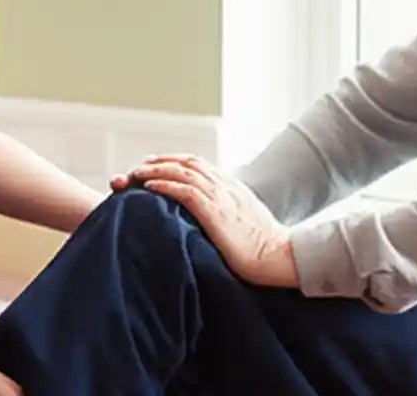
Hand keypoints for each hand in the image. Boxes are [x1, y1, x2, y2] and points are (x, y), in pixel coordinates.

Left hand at [125, 154, 299, 287]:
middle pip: (188, 162)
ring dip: (156, 169)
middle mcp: (226, 186)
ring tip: (136, 173)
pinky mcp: (215, 212)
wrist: (279, 256)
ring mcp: (221, 197)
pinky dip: (164, 185)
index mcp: (233, 187)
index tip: (157, 164)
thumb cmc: (264, 248)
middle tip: (140, 165)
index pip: (199, 164)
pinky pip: (184, 191)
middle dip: (161, 160)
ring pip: (182, 171)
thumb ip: (229, 213)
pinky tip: (149, 187)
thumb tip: (214, 220)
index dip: (175, 161)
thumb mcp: (245, 222)